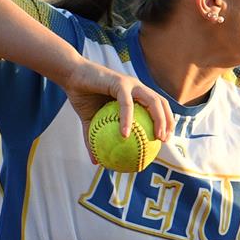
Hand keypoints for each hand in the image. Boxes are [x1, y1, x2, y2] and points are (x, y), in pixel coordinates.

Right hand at [54, 54, 173, 159]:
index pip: (158, 107)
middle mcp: (137, 88)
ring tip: (156, 137)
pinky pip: (127, 103)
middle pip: (161, 103)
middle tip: (164, 141)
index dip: (166, 123)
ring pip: (152, 101)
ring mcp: (130, 84)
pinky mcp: (120, 82)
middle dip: (168, 121)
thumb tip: (96, 162)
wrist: (71, 76)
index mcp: (135, 95)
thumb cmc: (82, 97)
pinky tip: (125, 134)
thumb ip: (95, 140)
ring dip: (159, 119)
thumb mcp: (90, 123)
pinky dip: (127, 119)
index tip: (164, 141)